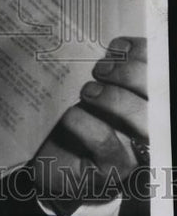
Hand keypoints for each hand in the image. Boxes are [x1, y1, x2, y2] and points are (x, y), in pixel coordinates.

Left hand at [34, 36, 147, 215]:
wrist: (54, 155)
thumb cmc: (79, 114)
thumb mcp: (96, 85)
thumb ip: (111, 67)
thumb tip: (115, 45)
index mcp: (149, 99)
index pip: (161, 72)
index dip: (146, 54)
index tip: (119, 46)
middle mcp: (153, 124)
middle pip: (161, 94)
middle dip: (131, 74)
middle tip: (101, 70)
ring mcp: (139, 150)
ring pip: (143, 120)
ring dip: (113, 99)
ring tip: (88, 92)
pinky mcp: (116, 170)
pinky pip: (105, 141)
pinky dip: (84, 123)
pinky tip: (70, 116)